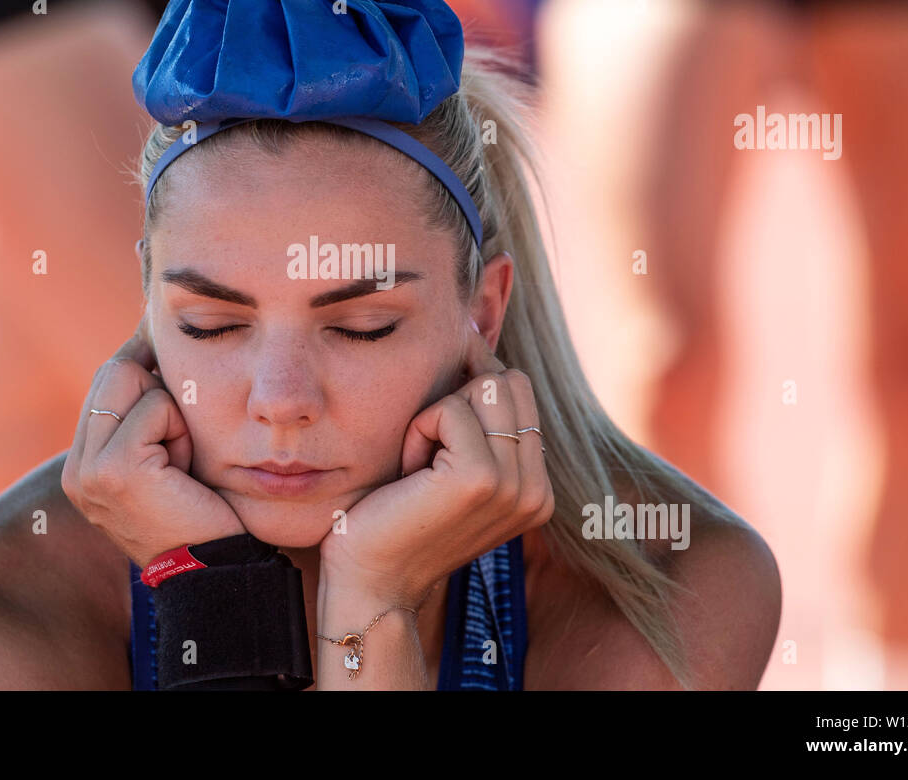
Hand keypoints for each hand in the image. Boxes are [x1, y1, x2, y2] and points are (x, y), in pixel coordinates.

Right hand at [60, 317, 245, 567]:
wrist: (213, 570)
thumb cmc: (200, 513)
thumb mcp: (161, 460)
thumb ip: (142, 416)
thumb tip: (152, 344)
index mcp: (80, 465)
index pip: (105, 381)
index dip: (141, 362)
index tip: (166, 348)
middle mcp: (74, 468)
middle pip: (114, 370)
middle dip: (158, 389)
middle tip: (178, 444)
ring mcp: (88, 470)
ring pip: (132, 380)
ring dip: (171, 413)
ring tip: (178, 462)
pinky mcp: (114, 471)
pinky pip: (156, 407)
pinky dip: (179, 429)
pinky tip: (182, 469)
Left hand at [318, 320, 554, 606]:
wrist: (370, 581)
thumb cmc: (394, 516)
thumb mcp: (446, 462)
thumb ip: (474, 417)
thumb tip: (471, 326)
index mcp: (536, 486)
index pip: (517, 389)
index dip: (469, 384)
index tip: (431, 419)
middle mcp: (537, 488)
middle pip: (507, 379)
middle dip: (456, 396)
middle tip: (423, 450)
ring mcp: (516, 485)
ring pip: (483, 386)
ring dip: (436, 414)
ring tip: (417, 463)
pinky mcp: (482, 479)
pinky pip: (449, 409)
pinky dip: (418, 429)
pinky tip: (407, 472)